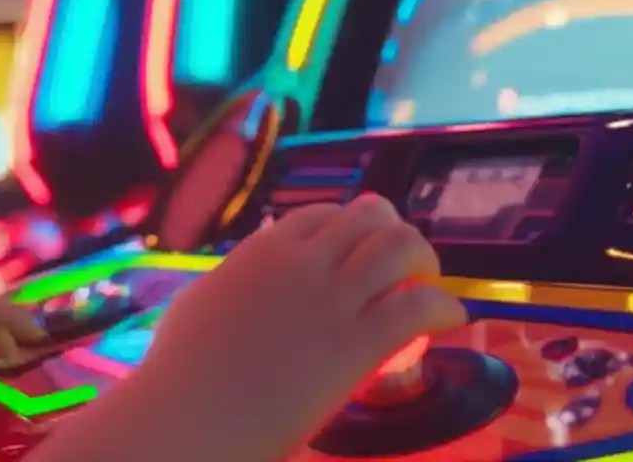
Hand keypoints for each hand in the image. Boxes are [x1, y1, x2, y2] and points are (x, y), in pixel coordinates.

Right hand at [135, 195, 466, 458]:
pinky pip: (418, 306)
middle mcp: (301, 262)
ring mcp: (330, 299)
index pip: (325, 215)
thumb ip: (232, 278)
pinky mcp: (354, 344)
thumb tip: (244, 268)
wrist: (190, 416)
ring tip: (428, 285)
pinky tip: (451, 319)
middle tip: (405, 266)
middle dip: (394, 233)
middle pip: (370, 217)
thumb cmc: (181, 370)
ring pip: (400, 246)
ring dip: (424, 260)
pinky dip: (444, 306)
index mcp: (264, 250)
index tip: (363, 253)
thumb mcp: (200, 301)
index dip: (353, 230)